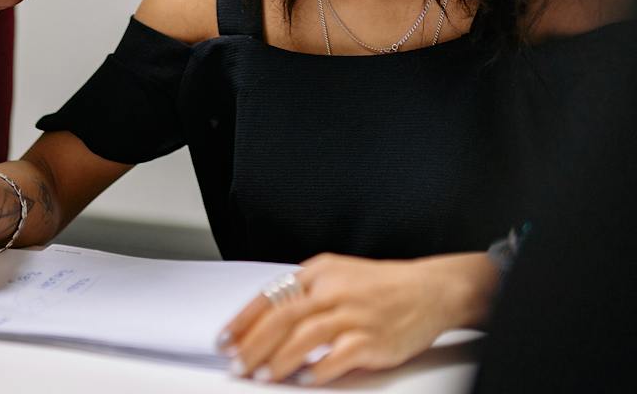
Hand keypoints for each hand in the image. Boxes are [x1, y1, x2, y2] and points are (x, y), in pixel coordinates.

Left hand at [219, 252, 497, 385]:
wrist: (427, 290)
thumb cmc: (378, 287)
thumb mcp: (336, 276)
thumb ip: (304, 294)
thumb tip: (264, 321)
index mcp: (318, 272)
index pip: (270, 295)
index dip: (243, 320)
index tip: (225, 339)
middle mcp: (332, 290)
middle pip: (281, 317)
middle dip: (253, 344)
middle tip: (236, 363)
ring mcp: (352, 315)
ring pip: (304, 337)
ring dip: (278, 359)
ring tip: (262, 375)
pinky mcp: (371, 340)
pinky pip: (337, 357)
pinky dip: (317, 370)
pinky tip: (304, 379)